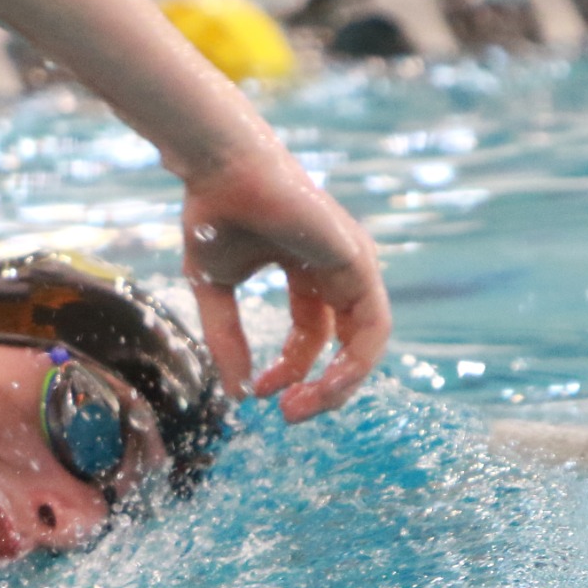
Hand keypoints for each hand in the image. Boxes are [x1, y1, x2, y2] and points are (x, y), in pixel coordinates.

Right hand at [179, 152, 390, 421]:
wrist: (222, 171)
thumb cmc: (214, 215)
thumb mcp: (215, 290)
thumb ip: (226, 338)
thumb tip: (236, 394)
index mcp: (308, 272)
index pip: (311, 334)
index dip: (289, 370)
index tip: (260, 394)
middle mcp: (338, 270)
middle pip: (344, 345)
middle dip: (321, 387)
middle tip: (290, 416)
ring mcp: (354, 265)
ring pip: (364, 344)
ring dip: (339, 386)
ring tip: (303, 408)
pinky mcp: (360, 262)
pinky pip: (372, 329)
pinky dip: (353, 364)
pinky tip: (324, 383)